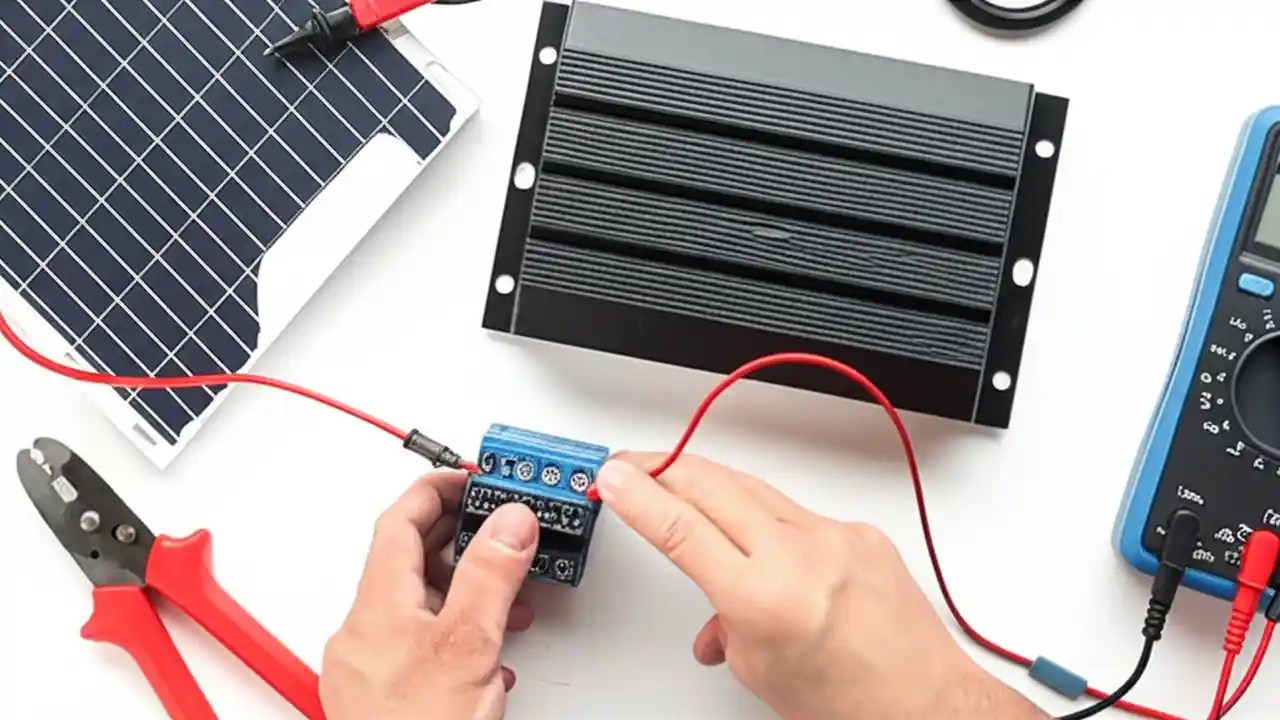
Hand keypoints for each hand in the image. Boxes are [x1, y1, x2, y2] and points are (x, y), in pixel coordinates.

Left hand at [320, 471, 538, 719]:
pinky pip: (420, 641)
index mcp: (375, 609)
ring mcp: (372, 667)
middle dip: (456, 535)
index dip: (434, 489)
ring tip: (508, 586)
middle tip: (497, 520)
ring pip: (418, 602)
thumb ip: (490, 577)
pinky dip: (457, 627)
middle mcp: (364, 633)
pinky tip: (489, 645)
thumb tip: (507, 520)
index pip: (397, 522)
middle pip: (407, 558)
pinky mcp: (388, 696)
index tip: (470, 476)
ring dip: (463, 585)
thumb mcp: (467, 647)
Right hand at [596, 454, 1046, 719]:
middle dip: (664, 468)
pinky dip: (768, 522)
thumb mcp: (762, 672)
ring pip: (754, 491)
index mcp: (767, 600)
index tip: (612, 477)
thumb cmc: (856, 705)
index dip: (638, 496)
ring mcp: (836, 537)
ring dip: (709, 485)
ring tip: (678, 485)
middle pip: (713, 488)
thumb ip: (725, 624)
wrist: (928, 704)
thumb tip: (711, 613)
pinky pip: (798, 512)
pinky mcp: (860, 531)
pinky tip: (755, 537)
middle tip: (632, 465)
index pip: (683, 530)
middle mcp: (803, 557)